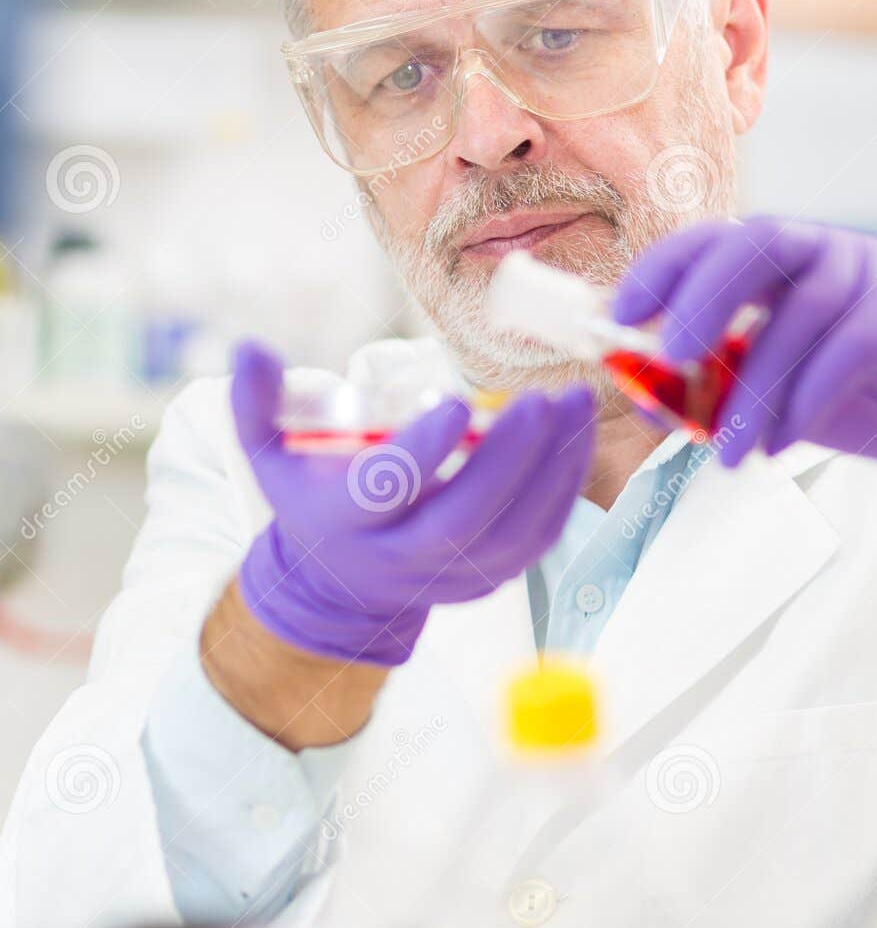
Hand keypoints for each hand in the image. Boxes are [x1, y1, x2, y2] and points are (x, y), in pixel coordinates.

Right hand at [232, 342, 592, 662]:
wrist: (342, 579)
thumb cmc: (310, 494)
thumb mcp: (268, 450)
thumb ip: (256, 400)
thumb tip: (250, 347)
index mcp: (344, 520)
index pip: (384, 491)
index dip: (422, 451)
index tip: (459, 401)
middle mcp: (398, 557)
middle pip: (460, 520)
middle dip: (507, 461)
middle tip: (539, 400)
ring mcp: (449, 576)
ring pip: (511, 535)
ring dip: (552, 471)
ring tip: (572, 405)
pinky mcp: (489, 578)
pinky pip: (536, 540)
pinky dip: (563, 489)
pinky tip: (574, 437)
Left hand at [612, 217, 876, 479]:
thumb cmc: (855, 398)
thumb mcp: (769, 394)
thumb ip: (710, 390)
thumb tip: (640, 399)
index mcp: (782, 261)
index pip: (714, 239)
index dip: (664, 267)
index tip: (622, 312)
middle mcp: (825, 253)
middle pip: (759, 244)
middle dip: (705, 295)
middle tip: (670, 355)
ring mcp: (873, 277)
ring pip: (802, 312)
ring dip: (755, 388)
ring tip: (728, 451)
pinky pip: (852, 346)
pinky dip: (807, 396)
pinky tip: (781, 443)